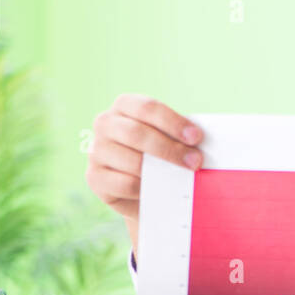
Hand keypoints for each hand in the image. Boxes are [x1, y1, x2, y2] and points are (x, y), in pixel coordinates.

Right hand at [85, 94, 205, 259]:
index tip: (197, 137)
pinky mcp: (94, 177)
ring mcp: (96, 150)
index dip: (173, 122)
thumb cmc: (160, 155)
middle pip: (137, 133)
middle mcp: (105, 123)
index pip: (148, 108)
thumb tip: (200, 142)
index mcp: (124, 105)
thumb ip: (179, 135)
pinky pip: (124, 183)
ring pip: (132, 161)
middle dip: (170, 149)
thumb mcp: (168, 138)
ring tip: (183, 178)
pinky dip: (146, 188)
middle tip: (195, 162)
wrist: (143, 189)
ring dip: (162, 171)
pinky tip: (159, 189)